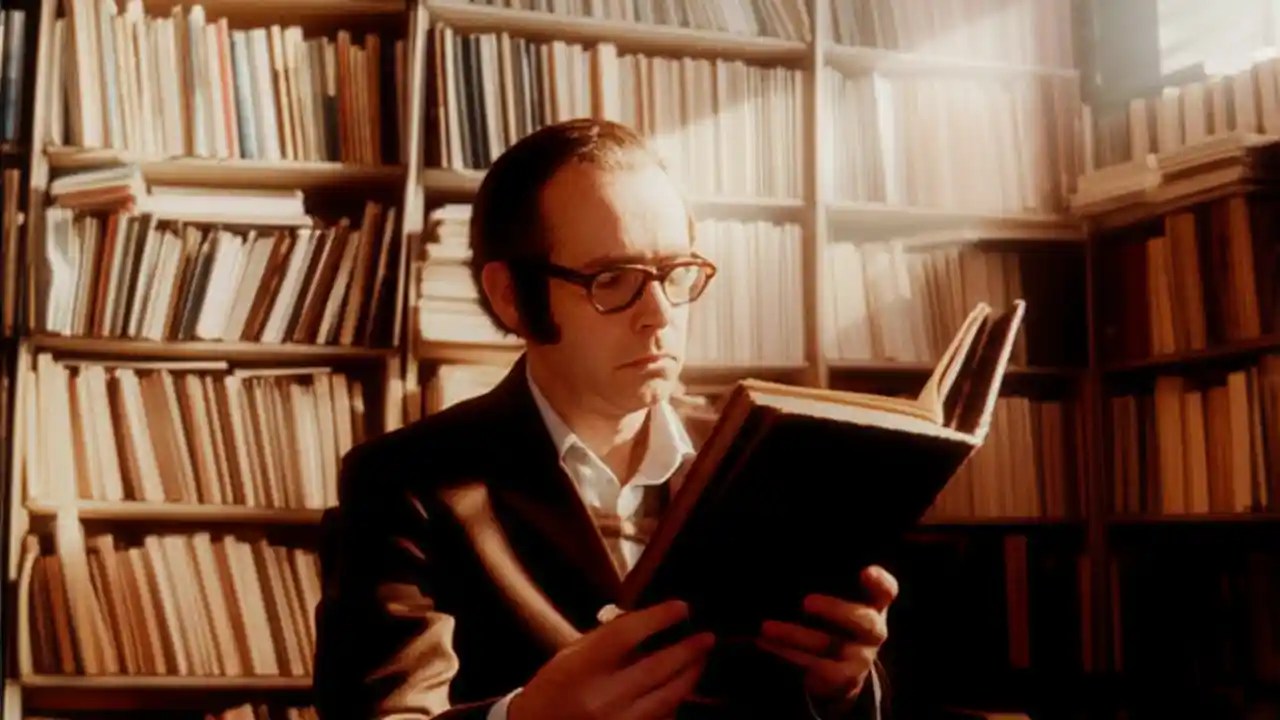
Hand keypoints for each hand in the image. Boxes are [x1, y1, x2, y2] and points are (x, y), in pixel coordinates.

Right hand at [509, 599, 714, 719]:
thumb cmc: (554, 687)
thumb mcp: (572, 655)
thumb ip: (608, 640)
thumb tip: (651, 624)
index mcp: (581, 668)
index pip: (626, 635)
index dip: (658, 618)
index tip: (681, 607)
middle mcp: (601, 698)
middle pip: (657, 668)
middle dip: (688, 651)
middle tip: (707, 637)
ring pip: (668, 698)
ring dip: (689, 677)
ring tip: (700, 660)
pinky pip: (662, 719)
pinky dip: (675, 703)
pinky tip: (681, 689)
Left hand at [755, 565, 897, 714]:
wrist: (840, 670)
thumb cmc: (836, 620)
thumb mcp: (837, 599)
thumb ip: (824, 583)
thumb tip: (785, 567)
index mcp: (874, 604)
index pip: (885, 590)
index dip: (879, 581)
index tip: (866, 572)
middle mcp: (873, 631)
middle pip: (863, 621)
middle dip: (835, 611)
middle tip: (807, 602)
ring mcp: (861, 657)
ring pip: (828, 644)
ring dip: (794, 635)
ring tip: (766, 627)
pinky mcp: (844, 678)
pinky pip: (815, 667)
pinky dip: (788, 653)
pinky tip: (767, 643)